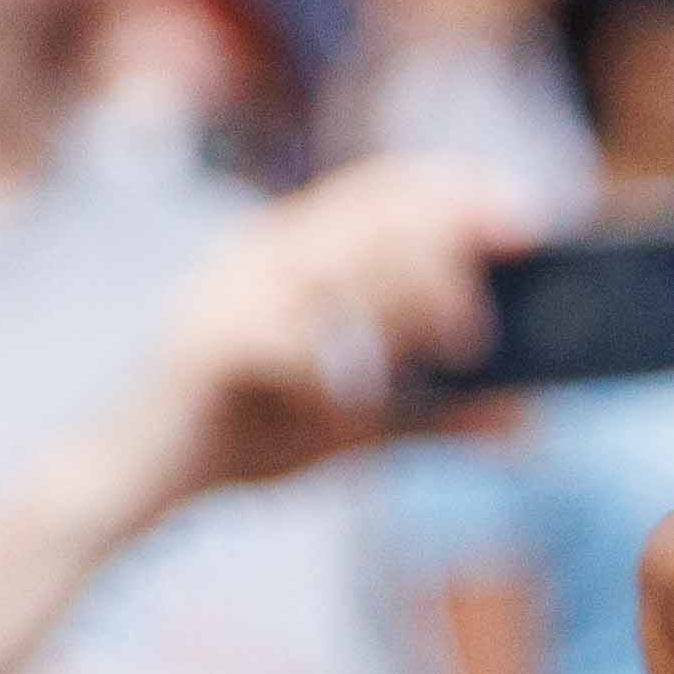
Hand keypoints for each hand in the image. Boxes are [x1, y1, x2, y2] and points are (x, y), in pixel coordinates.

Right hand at [112, 156, 526, 510]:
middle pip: (366, 221)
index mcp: (294, 251)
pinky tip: (344, 418)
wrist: (141, 482)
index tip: (527, 216)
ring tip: (464, 351)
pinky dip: (331, 385)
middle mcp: (259, 255)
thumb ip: (439, 415)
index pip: (378, 190)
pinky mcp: (205, 347)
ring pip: (334, 272)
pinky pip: (289, 350)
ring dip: (410, 308)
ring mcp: (226, 293)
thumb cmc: (251, 434)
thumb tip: (532, 420)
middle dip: (447, 255)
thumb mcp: (363, 426)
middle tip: (494, 319)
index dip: (453, 191)